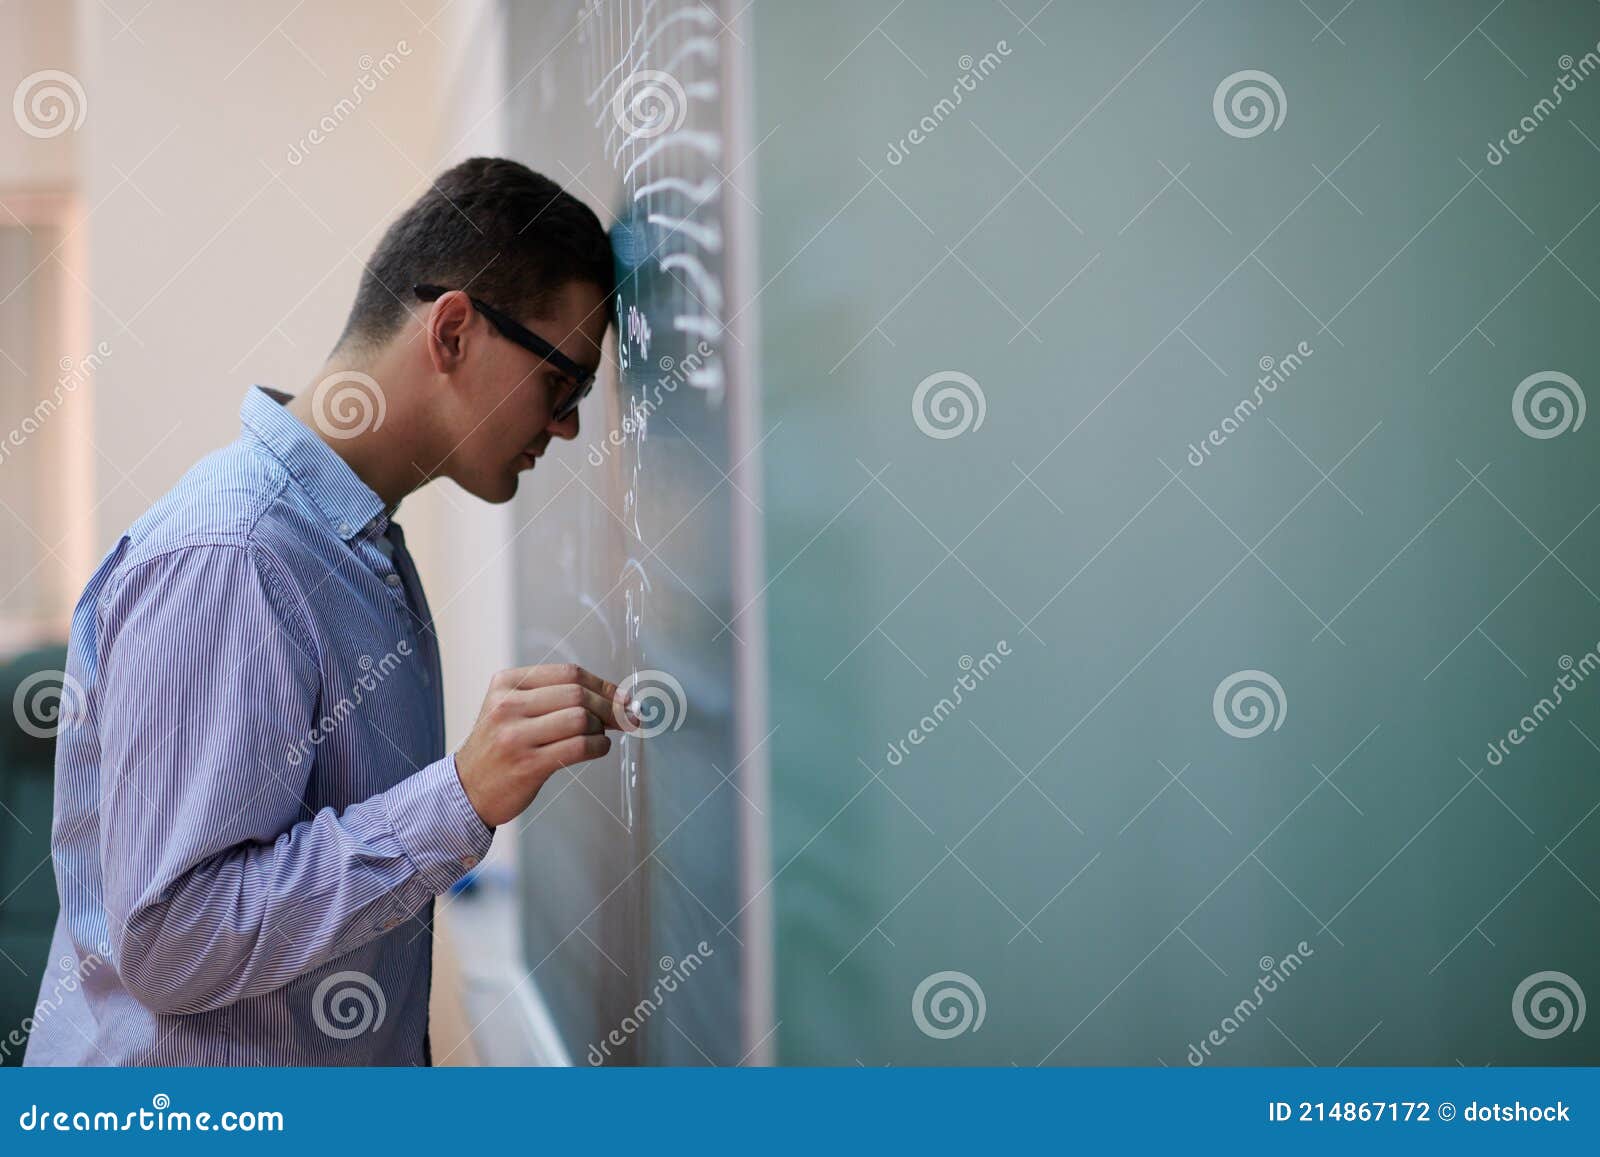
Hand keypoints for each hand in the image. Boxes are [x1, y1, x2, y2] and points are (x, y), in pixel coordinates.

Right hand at [454, 664, 629, 826]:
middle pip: (577, 694)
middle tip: (627, 718)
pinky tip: (597, 749)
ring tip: (600, 736)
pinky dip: (598, 747)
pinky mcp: (527, 765)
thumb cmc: (499, 747)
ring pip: (580, 719)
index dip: (603, 685)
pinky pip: (578, 747)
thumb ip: (554, 696)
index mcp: (506, 683)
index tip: (623, 697)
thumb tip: (615, 696)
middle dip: (610, 706)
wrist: (466, 789)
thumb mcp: (513, 709)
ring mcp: (516, 736)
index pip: (568, 673)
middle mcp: (508, 706)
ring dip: (602, 728)